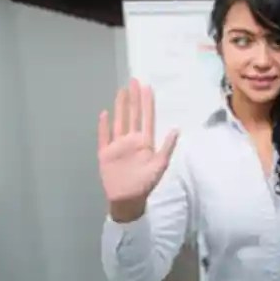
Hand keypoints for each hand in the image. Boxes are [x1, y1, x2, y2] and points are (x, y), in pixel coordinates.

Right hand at [97, 79, 179, 221]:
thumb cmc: (146, 183)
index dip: (147, 103)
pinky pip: (104, 137)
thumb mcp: (160, 165)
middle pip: (133, 115)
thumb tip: (176, 128)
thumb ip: (167, 147)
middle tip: (134, 80)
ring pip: (119, 121)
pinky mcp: (105, 154)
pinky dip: (103, 126)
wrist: (128, 200)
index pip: (147, 118)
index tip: (147, 87)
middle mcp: (131, 140)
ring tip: (121, 91)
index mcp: (145, 142)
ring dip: (120, 106)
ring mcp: (118, 145)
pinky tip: (104, 113)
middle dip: (134, 98)